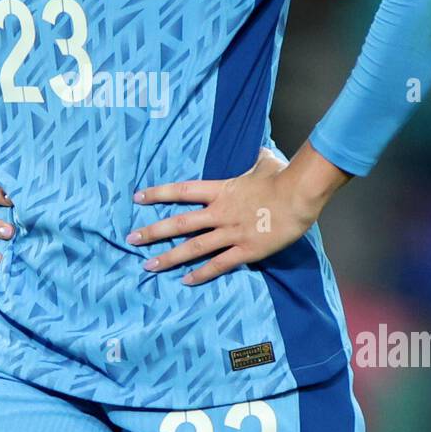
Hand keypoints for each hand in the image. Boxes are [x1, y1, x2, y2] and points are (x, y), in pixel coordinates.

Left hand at [127, 143, 348, 285]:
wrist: (299, 194)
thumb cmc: (284, 177)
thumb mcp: (266, 163)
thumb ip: (258, 160)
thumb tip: (261, 150)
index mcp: (222, 191)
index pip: (182, 191)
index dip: (158, 194)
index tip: (137, 198)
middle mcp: (220, 213)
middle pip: (179, 223)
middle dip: (153, 231)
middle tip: (131, 239)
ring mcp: (231, 233)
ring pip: (193, 248)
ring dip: (169, 257)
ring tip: (148, 266)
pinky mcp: (246, 251)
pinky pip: (219, 265)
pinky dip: (201, 274)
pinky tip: (185, 281)